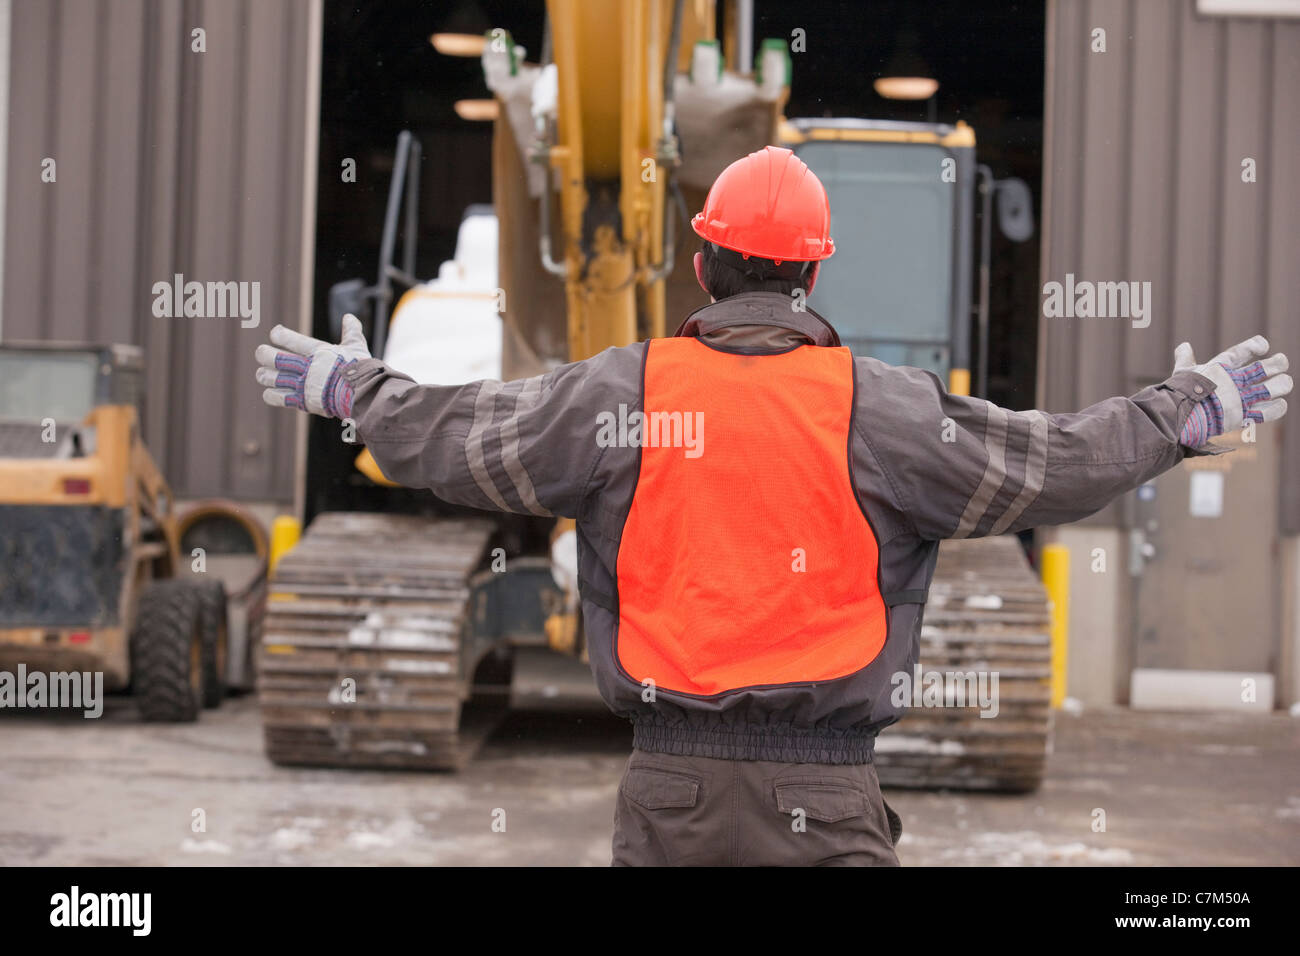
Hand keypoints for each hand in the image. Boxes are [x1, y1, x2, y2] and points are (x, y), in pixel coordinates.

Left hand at [256, 314, 371, 418]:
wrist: (364, 394)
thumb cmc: (361, 369)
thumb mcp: (357, 347)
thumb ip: (351, 331)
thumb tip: (349, 317)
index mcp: (318, 352)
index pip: (290, 339)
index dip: (279, 334)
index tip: (275, 333)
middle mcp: (307, 367)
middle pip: (275, 358)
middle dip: (264, 354)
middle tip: (261, 353)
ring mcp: (303, 385)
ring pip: (272, 378)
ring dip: (264, 375)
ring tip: (262, 373)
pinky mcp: (303, 401)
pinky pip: (278, 398)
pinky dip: (270, 394)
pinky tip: (269, 392)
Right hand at [1174, 336, 1289, 446]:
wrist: (1179, 415)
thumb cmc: (1178, 392)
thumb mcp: (1182, 372)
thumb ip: (1185, 359)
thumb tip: (1183, 345)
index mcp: (1220, 367)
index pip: (1243, 351)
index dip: (1257, 345)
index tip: (1264, 346)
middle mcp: (1234, 380)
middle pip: (1264, 368)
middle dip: (1277, 364)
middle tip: (1281, 361)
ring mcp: (1240, 398)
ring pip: (1271, 388)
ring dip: (1282, 384)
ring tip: (1285, 381)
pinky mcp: (1243, 416)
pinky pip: (1268, 412)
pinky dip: (1277, 407)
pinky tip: (1280, 403)